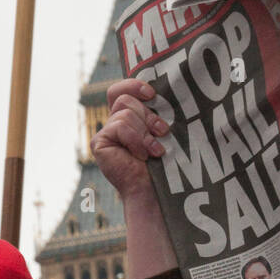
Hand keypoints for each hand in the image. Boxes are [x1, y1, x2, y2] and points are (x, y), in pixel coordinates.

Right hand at [90, 78, 177, 278]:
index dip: (134, 84)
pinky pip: (117, 125)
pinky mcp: (100, 143)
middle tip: (162, 131)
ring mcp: (106, 133)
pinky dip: (134, 139)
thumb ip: (163, 111)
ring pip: (124, 111)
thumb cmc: (169, 165)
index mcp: (130, 118)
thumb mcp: (168, 131)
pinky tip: (142, 156)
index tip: (153, 93)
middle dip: (147, 113)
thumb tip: (179, 89)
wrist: (157, 194)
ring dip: (144, 130)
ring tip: (155, 150)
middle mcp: (115, 124)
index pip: (122, 89)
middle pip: (125, 98)